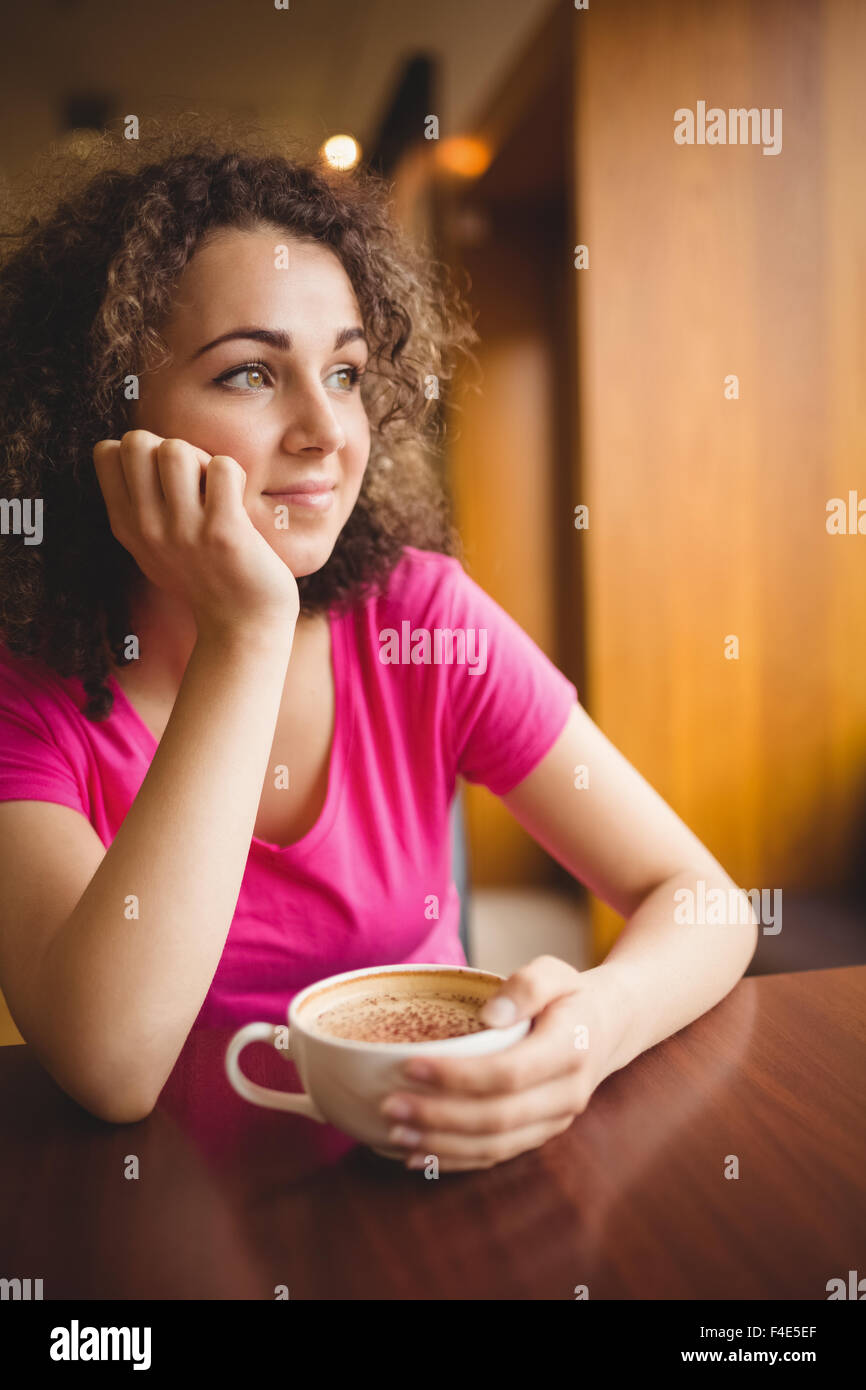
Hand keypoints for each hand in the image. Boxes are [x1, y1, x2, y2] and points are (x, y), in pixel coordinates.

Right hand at [93, 430, 299, 641]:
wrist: (241, 626)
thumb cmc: (203, 579)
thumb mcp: (151, 549)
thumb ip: (137, 506)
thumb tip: (127, 448)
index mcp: (126, 526)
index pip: (106, 451)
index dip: (141, 450)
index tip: (164, 478)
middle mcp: (147, 527)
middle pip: (137, 442)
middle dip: (169, 446)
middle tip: (193, 479)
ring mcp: (184, 531)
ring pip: (176, 450)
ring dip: (203, 459)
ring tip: (216, 490)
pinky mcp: (223, 533)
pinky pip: (223, 467)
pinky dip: (234, 474)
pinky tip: (237, 500)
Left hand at [380, 956, 631, 1171]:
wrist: (608, 1029)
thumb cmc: (570, 997)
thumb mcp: (556, 972)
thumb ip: (528, 985)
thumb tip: (492, 1015)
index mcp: (569, 1050)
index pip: (508, 1072)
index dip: (457, 1075)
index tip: (410, 1066)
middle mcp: (566, 1094)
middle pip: (497, 1117)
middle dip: (439, 1116)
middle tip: (389, 1106)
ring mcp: (554, 1121)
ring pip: (495, 1145)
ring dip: (441, 1144)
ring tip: (396, 1134)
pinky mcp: (540, 1135)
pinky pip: (496, 1155)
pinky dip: (456, 1159)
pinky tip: (418, 1155)